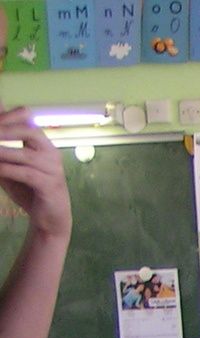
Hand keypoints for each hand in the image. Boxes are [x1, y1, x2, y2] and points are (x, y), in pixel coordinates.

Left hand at [0, 109, 71, 239]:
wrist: (49, 218)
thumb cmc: (28, 190)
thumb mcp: (9, 165)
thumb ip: (0, 149)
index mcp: (42, 144)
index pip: (26, 119)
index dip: (6, 115)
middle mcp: (50, 152)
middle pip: (29, 130)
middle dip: (4, 129)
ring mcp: (53, 169)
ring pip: (26, 154)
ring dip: (2, 151)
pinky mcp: (50, 186)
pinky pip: (27, 174)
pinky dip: (7, 170)